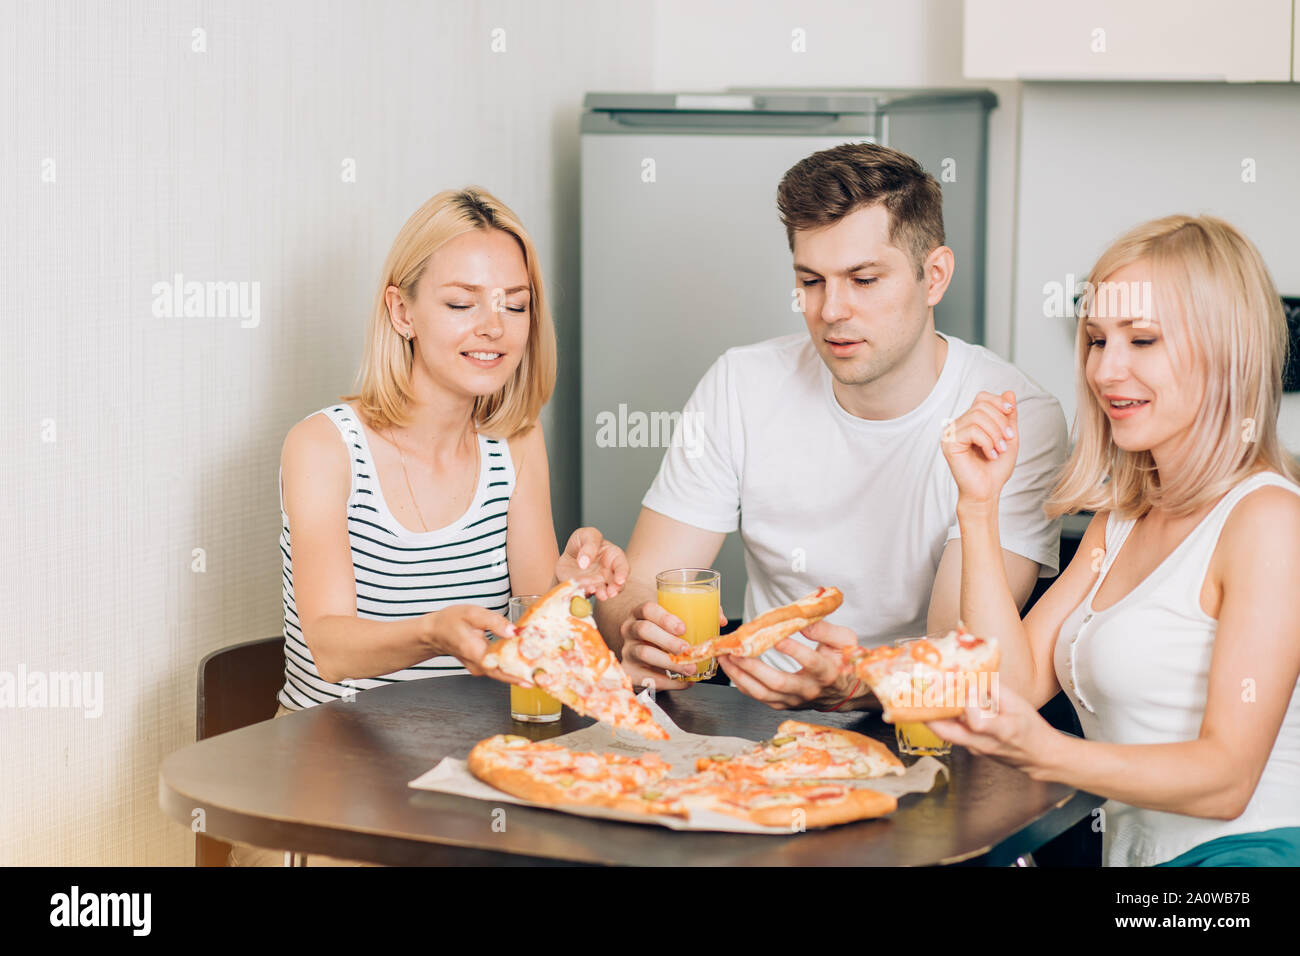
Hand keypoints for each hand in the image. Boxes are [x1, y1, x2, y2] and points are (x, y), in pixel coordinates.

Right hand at [426, 605, 531, 686]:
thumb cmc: (452, 620)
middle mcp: (478, 666)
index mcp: (476, 652)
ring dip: (520, 672)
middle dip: (525, 676)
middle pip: (504, 674)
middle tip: (545, 678)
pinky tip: (527, 663)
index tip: (535, 678)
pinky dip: (511, 667)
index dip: (518, 674)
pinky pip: (498, 669)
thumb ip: (494, 621)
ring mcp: (479, 669)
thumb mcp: (473, 614)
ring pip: (502, 673)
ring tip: (541, 671)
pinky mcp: (481, 667)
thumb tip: (514, 632)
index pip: (500, 668)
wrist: (435, 632)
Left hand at [556, 527, 628, 600]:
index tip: (620, 580)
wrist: (568, 553)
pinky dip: (583, 595)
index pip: (622, 566)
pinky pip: (584, 594)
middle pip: (616, 584)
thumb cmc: (583, 541)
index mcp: (613, 557)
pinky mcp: (583, 589)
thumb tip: (584, 562)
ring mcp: (596, 583)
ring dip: (602, 594)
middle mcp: (608, 573)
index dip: (623, 574)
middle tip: (610, 592)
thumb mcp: (588, 535)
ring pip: (602, 592)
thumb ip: (590, 545)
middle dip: (615, 589)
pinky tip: (581, 593)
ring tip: (599, 595)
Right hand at [618, 600, 728, 690]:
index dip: (664, 618)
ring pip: (644, 654)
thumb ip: (699, 613)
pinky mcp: (631, 670)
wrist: (641, 645)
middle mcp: (631, 629)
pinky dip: (669, 682)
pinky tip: (685, 682)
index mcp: (641, 612)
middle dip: (667, 640)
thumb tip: (721, 619)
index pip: (647, 609)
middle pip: (644, 630)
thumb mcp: (674, 616)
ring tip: (690, 667)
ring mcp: (628, 650)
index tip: (683, 627)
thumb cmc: (661, 629)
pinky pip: (647, 678)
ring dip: (669, 663)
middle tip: (687, 648)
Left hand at [718, 620, 862, 710]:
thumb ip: (825, 629)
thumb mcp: (844, 640)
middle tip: (736, 650)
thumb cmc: (842, 661)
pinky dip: (741, 683)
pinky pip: (757, 696)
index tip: (777, 637)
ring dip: (740, 675)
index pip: (811, 662)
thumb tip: (801, 621)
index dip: (793, 650)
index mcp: (827, 672)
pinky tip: (730, 668)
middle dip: (754, 666)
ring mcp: (794, 700)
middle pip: (778, 682)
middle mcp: (809, 690)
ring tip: (725, 658)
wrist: (844, 691)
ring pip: (763, 693)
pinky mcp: (782, 705)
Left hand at [926, 682, 1057, 778]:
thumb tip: (971, 674)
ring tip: (920, 693)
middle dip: (928, 712)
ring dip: (930, 714)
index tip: (969, 685)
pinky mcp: (969, 748)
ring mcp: (974, 748)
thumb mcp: (1019, 704)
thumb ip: (995, 689)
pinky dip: (941, 718)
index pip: (978, 722)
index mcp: (1002, 731)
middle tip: (917, 692)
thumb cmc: (1030, 728)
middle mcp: (984, 743)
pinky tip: (936, 702)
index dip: (970, 703)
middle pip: (947, 733)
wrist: (1038, 756)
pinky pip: (951, 733)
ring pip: (945, 733)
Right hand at [940, 390, 1018, 507]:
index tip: (1011, 412)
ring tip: (999, 450)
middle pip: (981, 406)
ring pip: (977, 417)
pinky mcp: (949, 443)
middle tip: (1006, 441)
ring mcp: (951, 433)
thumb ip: (1008, 416)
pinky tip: (989, 454)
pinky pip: (972, 430)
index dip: (998, 402)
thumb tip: (1009, 392)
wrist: (987, 491)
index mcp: (970, 422)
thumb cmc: (995, 469)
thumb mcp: (1008, 437)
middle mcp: (958, 425)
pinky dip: (987, 442)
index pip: (982, 398)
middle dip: (1000, 422)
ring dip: (995, 434)